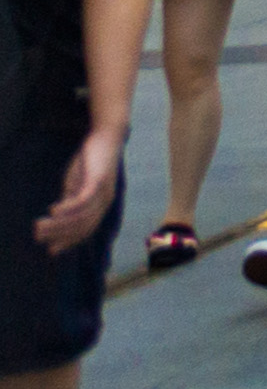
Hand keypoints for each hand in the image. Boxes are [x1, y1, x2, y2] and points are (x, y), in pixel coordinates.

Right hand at [33, 126, 112, 254]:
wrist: (105, 137)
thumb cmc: (90, 161)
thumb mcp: (77, 184)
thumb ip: (70, 199)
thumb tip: (57, 216)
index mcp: (101, 205)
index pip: (86, 230)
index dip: (69, 242)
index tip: (51, 250)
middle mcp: (105, 202)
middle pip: (82, 227)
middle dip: (59, 235)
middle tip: (38, 236)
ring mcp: (103, 192)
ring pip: (80, 216)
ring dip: (58, 224)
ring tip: (39, 226)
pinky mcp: (99, 180)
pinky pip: (84, 200)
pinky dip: (68, 208)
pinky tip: (53, 210)